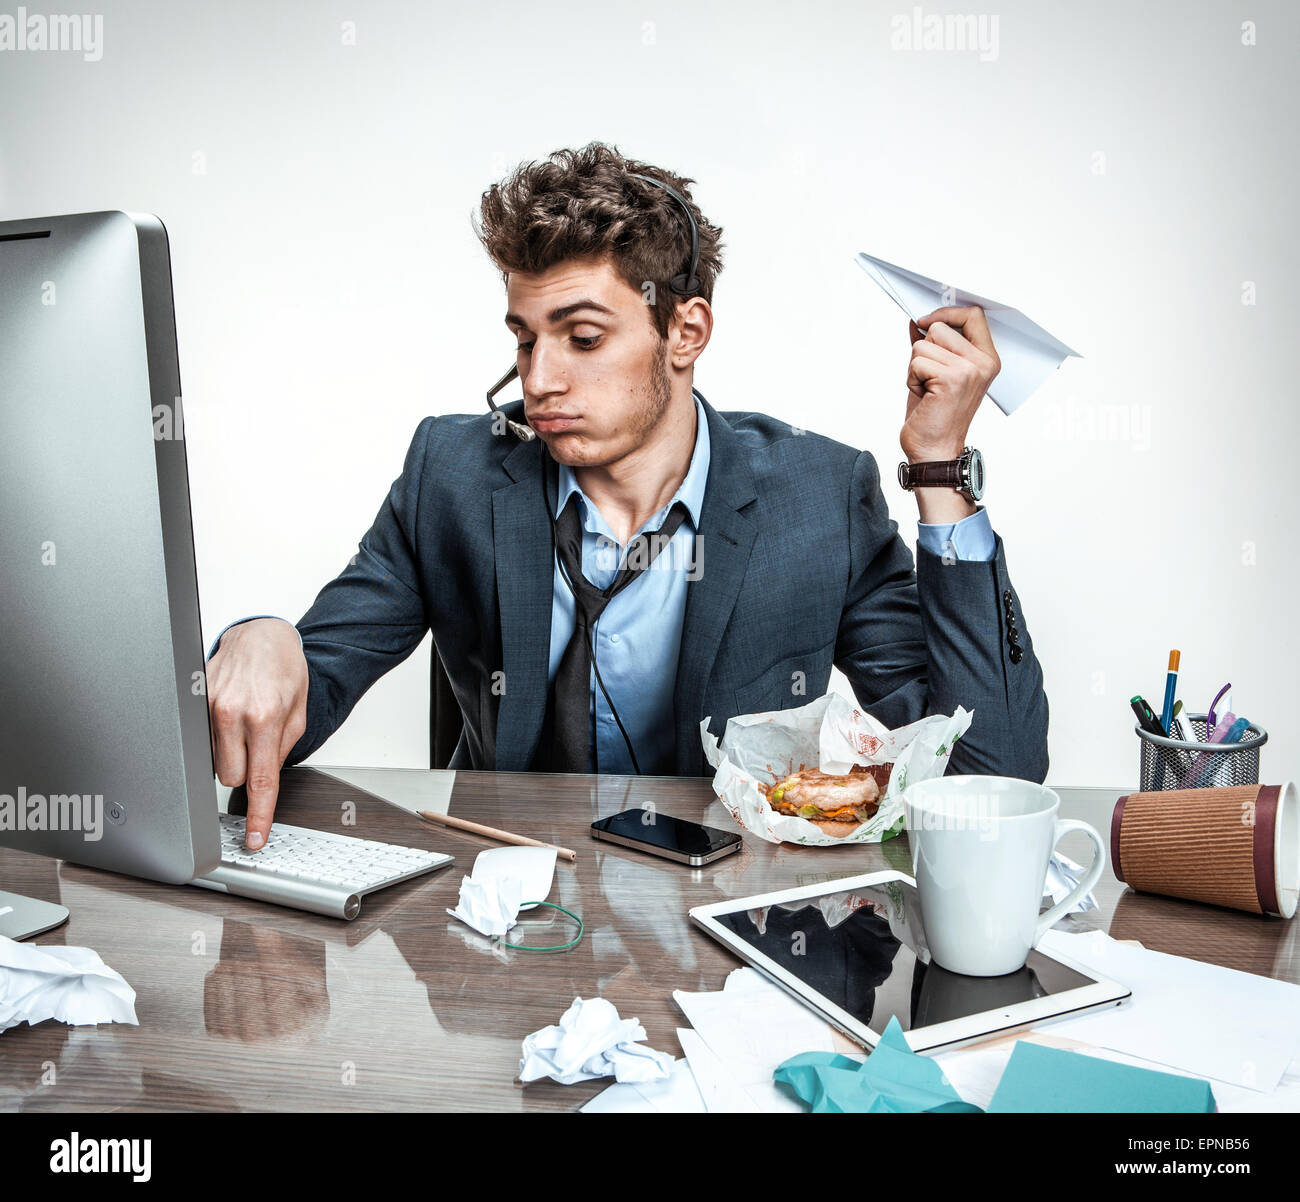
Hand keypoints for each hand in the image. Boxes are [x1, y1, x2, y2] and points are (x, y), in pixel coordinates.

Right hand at [205, 618, 307, 849]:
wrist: (261, 633)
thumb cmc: (284, 669)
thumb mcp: (299, 713)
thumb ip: (282, 750)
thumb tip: (264, 782)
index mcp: (265, 718)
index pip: (259, 782)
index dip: (257, 815)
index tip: (254, 838)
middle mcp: (232, 713)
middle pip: (230, 778)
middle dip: (244, 770)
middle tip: (255, 744)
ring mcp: (207, 706)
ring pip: (211, 762)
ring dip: (227, 752)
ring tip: (242, 723)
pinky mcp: (191, 699)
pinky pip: (198, 740)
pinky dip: (213, 737)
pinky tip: (226, 716)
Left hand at [901, 305, 1000, 463]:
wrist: (934, 450)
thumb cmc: (935, 416)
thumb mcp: (936, 373)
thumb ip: (933, 346)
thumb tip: (918, 321)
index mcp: (987, 358)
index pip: (973, 314)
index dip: (946, 312)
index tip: (925, 321)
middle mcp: (983, 363)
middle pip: (940, 327)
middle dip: (924, 349)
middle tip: (930, 377)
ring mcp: (969, 370)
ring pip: (923, 344)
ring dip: (916, 366)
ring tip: (927, 388)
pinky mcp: (951, 379)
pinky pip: (916, 361)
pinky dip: (911, 379)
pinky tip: (923, 396)